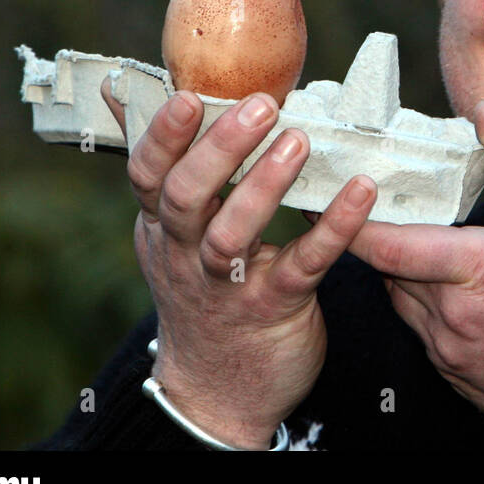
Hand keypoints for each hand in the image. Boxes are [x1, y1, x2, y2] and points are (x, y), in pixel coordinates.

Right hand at [101, 77, 376, 448]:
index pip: (147, 175)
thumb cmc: (202, 291)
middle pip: (186, 197)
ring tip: (299, 141)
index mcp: (162, 227)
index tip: (188, 94)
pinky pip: (304, 264)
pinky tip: (359, 193)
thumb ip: (163, 165)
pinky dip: (333, 228)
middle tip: (261, 104)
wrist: (217, 393)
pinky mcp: (275, 307)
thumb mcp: (170, 232)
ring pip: (233, 234)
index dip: (164, 136)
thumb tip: (124, 90)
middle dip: (220, 148)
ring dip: (265, 185)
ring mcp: (227, 285)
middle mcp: (186, 254)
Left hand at [347, 100, 483, 446]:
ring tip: (432, 241)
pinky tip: (460, 287)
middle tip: (380, 200)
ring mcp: (449, 351)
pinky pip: (420, 327)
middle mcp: (456, 316)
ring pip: (400, 296)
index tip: (331, 193)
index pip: (390, 245)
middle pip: (388, 266)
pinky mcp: (451, 374)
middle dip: (383, 232)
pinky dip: (427, 300)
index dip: (351, 218)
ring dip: (405, 267)